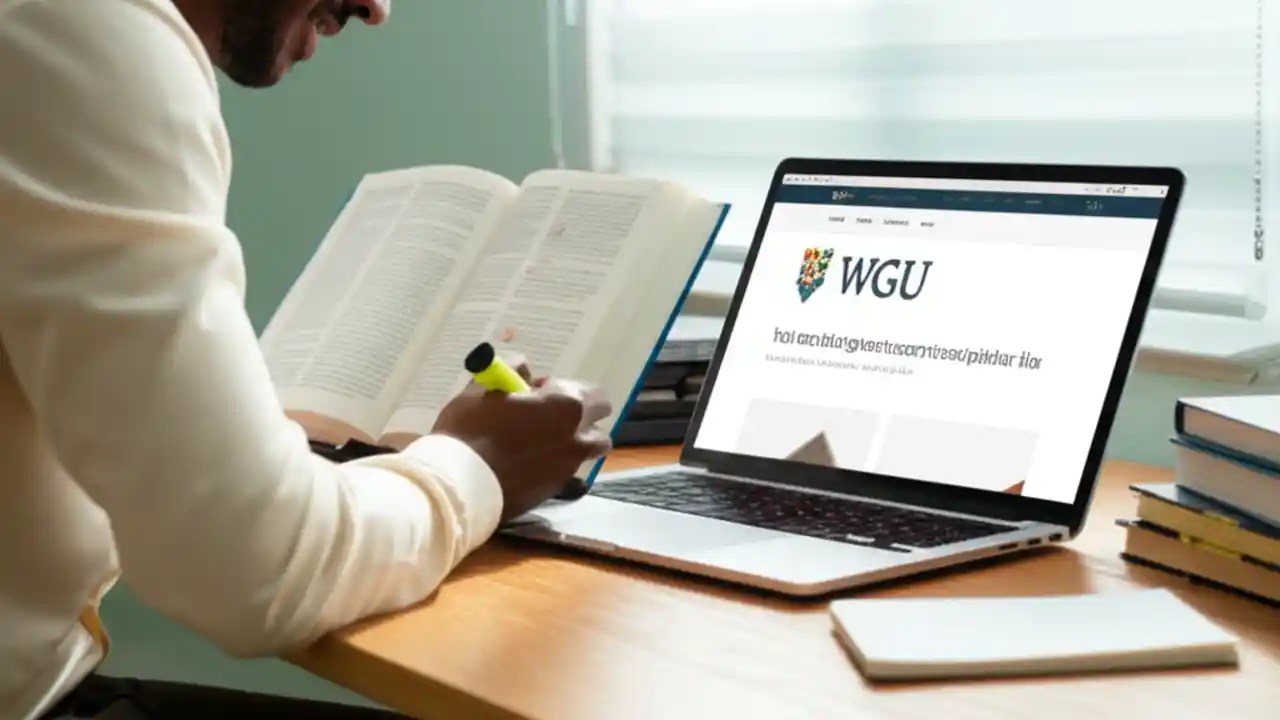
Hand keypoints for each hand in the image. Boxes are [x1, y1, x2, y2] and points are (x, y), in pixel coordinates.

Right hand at [433, 357, 612, 521]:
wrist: (460, 486)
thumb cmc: (472, 429)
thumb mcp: (484, 388)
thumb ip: (510, 372)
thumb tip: (523, 366)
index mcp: (567, 407)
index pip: (596, 397)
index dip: (570, 391)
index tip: (541, 392)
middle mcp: (577, 439)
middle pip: (597, 432)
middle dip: (579, 424)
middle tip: (544, 419)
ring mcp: (566, 470)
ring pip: (580, 455)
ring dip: (566, 446)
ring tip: (531, 443)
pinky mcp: (552, 493)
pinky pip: (562, 475)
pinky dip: (550, 467)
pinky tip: (521, 465)